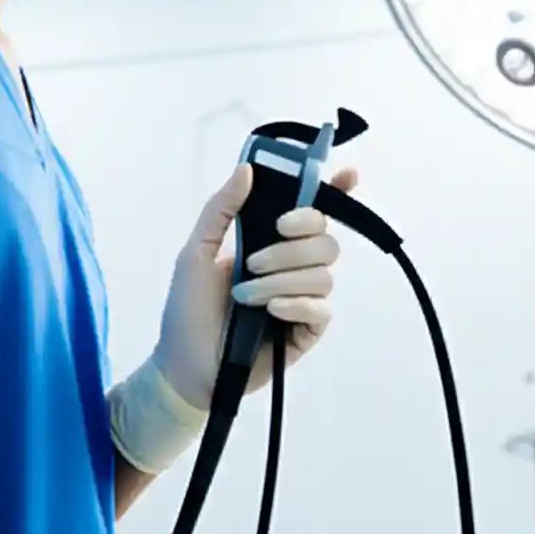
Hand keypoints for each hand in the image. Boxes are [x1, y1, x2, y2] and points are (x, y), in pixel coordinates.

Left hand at [152, 163, 358, 409]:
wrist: (186, 364)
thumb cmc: (187, 309)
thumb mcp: (196, 252)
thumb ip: (221, 210)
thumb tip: (247, 169)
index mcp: (272, 242)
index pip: (313, 212)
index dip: (336, 191)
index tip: (348, 174)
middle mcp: (294, 266)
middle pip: (325, 240)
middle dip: (290, 247)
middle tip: (254, 260)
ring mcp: (304, 297)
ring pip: (324, 273)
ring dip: (283, 279)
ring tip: (247, 296)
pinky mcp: (308, 329)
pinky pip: (322, 308)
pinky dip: (296, 303)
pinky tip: (272, 310)